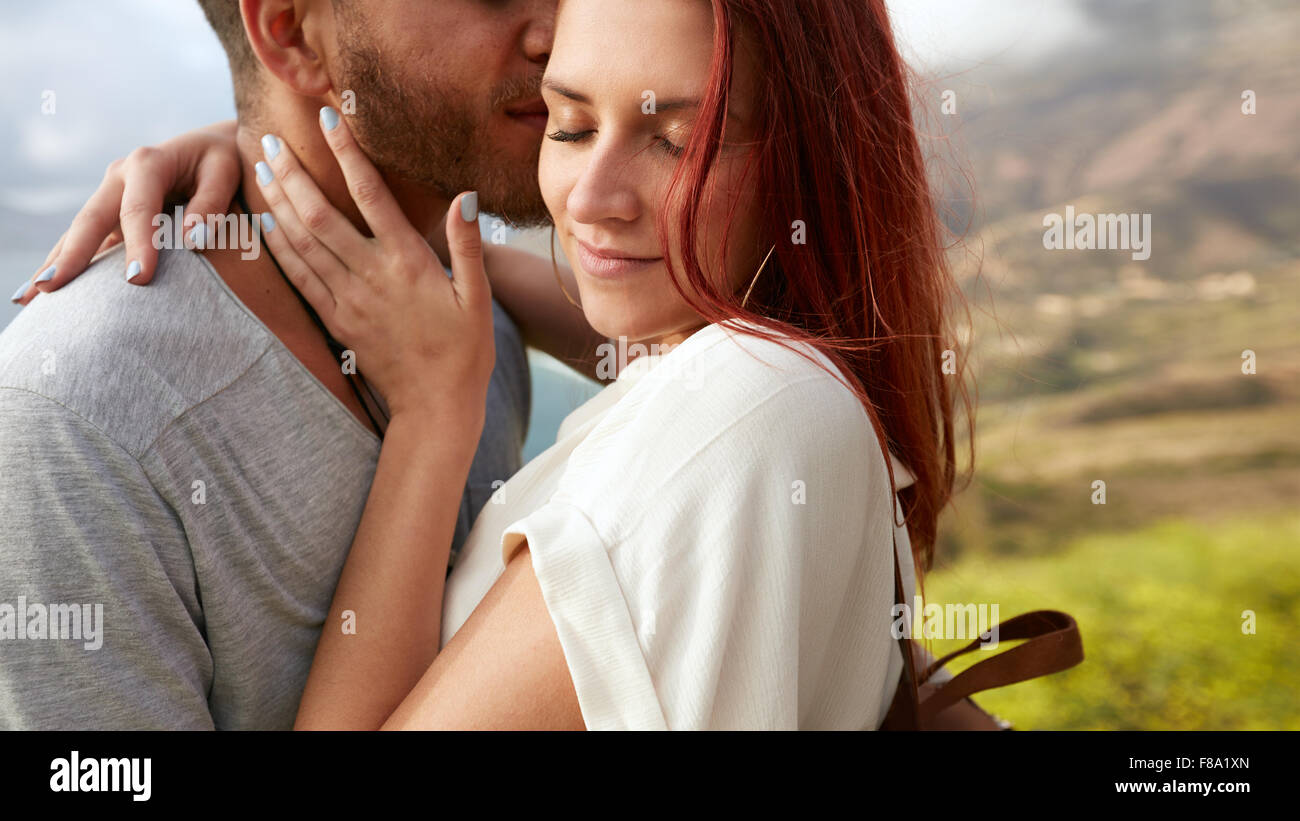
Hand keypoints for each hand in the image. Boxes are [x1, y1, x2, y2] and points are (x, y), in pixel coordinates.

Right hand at [12, 120, 239, 304]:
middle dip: (72, 256)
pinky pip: (84, 241)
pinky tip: (45, 289)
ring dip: (56, 263)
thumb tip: (193, 240)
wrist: (210, 148)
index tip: (138, 281)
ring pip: (79, 232)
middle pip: (91, 220)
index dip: (137, 245)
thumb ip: (211, 203)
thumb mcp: (224, 172)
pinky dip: (65, 262)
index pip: (138, 210)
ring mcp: (110, 195)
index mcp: (147, 164)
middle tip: (52, 288)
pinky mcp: (110, 213)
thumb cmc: (222, 161)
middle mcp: (120, 176)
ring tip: (31, 296)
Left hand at [253, 107, 494, 421]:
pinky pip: (298, 278)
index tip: (330, 120)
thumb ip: (467, 244)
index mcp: (408, 263)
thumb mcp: (478, 296)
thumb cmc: (465, 349)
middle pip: (319, 215)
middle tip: (269, 139)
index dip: (348, 155)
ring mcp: (347, 300)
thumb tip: (466, 197)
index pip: (371, 196)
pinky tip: (262, 222)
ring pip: (301, 243)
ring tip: (260, 168)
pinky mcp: (335, 321)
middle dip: (291, 174)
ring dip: (276, 202)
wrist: (435, 406)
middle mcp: (371, 277)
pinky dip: (277, 246)